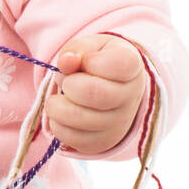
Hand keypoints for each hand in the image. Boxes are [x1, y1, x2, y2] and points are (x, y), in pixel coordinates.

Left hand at [43, 33, 147, 155]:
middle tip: (67, 82)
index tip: (86, 61)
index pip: (116, 65)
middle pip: (95, 94)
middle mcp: (130, 96)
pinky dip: (58, 125)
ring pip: (80, 119)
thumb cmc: (97, 61)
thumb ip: (77, 49)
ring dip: (57, 106)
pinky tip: (62, 114)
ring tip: (58, 99)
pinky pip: (73, 138)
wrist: (110, 87)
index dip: (90, 61)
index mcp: (131, 65)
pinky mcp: (103, 141)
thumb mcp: (89, 47)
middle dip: (69, 85)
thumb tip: (66, 62)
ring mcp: (119, 122)